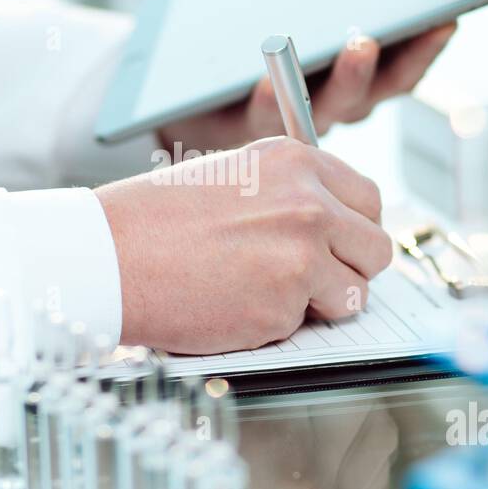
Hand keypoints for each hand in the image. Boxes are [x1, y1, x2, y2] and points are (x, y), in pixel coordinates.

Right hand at [95, 137, 392, 353]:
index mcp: (296, 162)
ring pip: (355, 293)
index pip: (367, 200)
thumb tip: (334, 229)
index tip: (335, 246)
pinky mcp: (285, 301)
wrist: (111, 255)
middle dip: (349, 270)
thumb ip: (289, 196)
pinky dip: (279, 326)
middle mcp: (309, 202)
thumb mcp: (234, 179)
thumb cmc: (156, 222)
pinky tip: (236, 305)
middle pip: (376, 248)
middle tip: (309, 279)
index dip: (352, 231)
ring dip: (321, 304)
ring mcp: (302, 253)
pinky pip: (309, 325)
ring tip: (265, 293)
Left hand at [158, 23, 456, 153]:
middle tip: (400, 33)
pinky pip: (258, 121)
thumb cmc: (246, 58)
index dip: (427, 48)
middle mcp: (327, 110)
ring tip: (359, 44)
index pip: (402, 70)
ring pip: (323, 111)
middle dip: (391, 64)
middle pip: (371, 94)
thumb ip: (332, 3)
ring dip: (345, 80)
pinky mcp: (240, 132)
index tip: (448, 17)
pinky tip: (268, 79)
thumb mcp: (294, 21)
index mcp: (349, 84)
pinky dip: (267, 100)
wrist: (182, 101)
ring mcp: (287, 125)